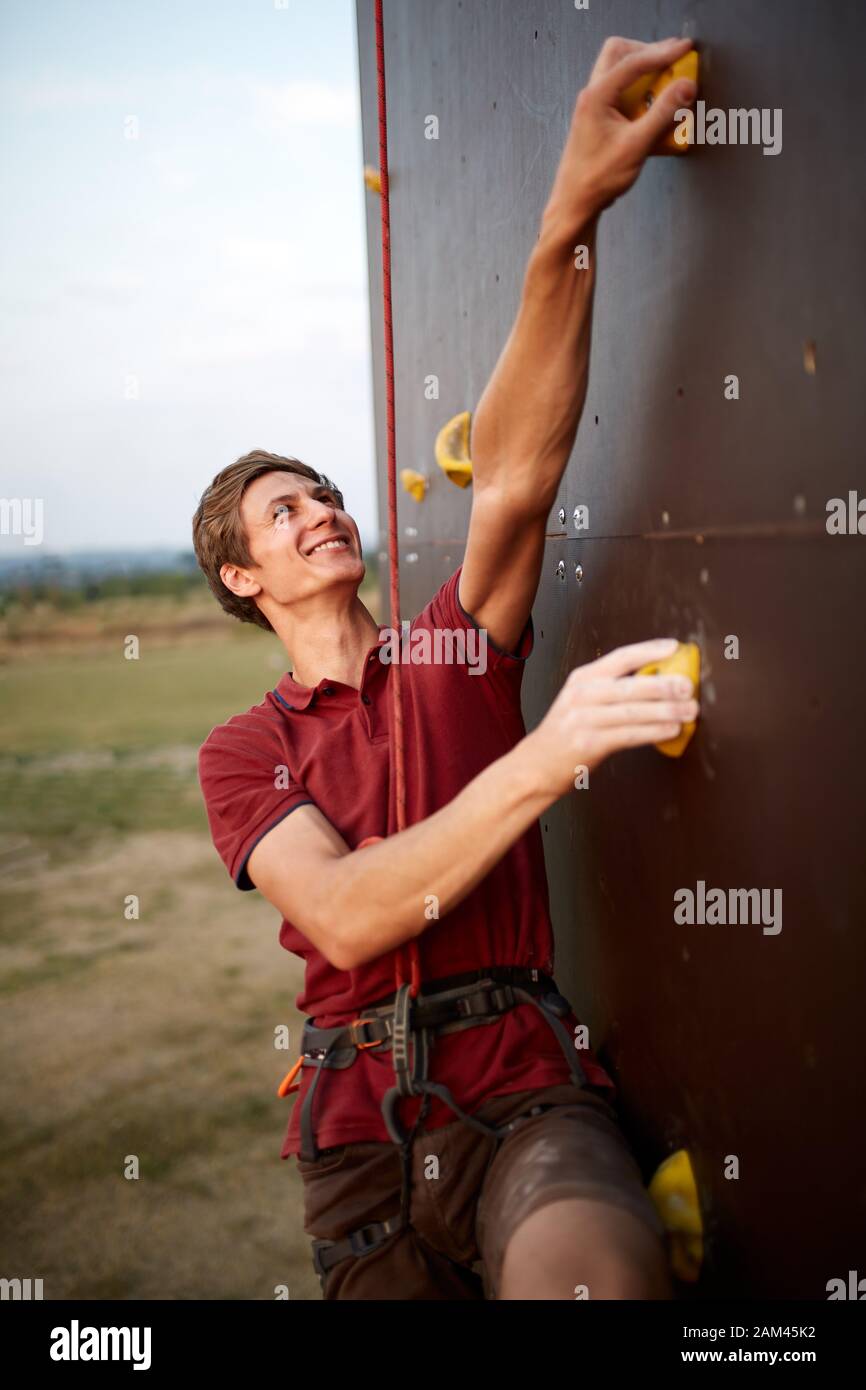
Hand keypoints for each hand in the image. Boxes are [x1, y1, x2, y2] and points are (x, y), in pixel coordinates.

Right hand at [526, 638, 699, 798]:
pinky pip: (630, 735)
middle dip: (665, 684)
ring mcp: (584, 719)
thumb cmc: (565, 732)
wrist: (536, 764)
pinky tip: (671, 730)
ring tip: (689, 710)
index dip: (649, 650)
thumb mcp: (581, 700)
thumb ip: (611, 689)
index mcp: (582, 678)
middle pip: (631, 685)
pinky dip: (654, 731)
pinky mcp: (589, 743)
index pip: (621, 657)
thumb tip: (658, 681)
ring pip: (634, 711)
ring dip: (667, 710)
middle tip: (688, 686)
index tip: (674, 648)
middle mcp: (582, 695)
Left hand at [544, 36, 696, 224]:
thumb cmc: (597, 179)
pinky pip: (622, 94)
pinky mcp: (600, 118)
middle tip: (673, 61)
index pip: (634, 62)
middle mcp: (593, 94)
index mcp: (597, 96)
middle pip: (620, 53)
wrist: (575, 203)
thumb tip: (686, 86)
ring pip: (620, 71)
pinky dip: (640, 93)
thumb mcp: (636, 145)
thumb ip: (663, 113)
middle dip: (648, 53)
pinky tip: (654, 110)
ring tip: (667, 85)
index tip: (686, 47)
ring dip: (644, 73)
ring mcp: (595, 105)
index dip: (664, 52)